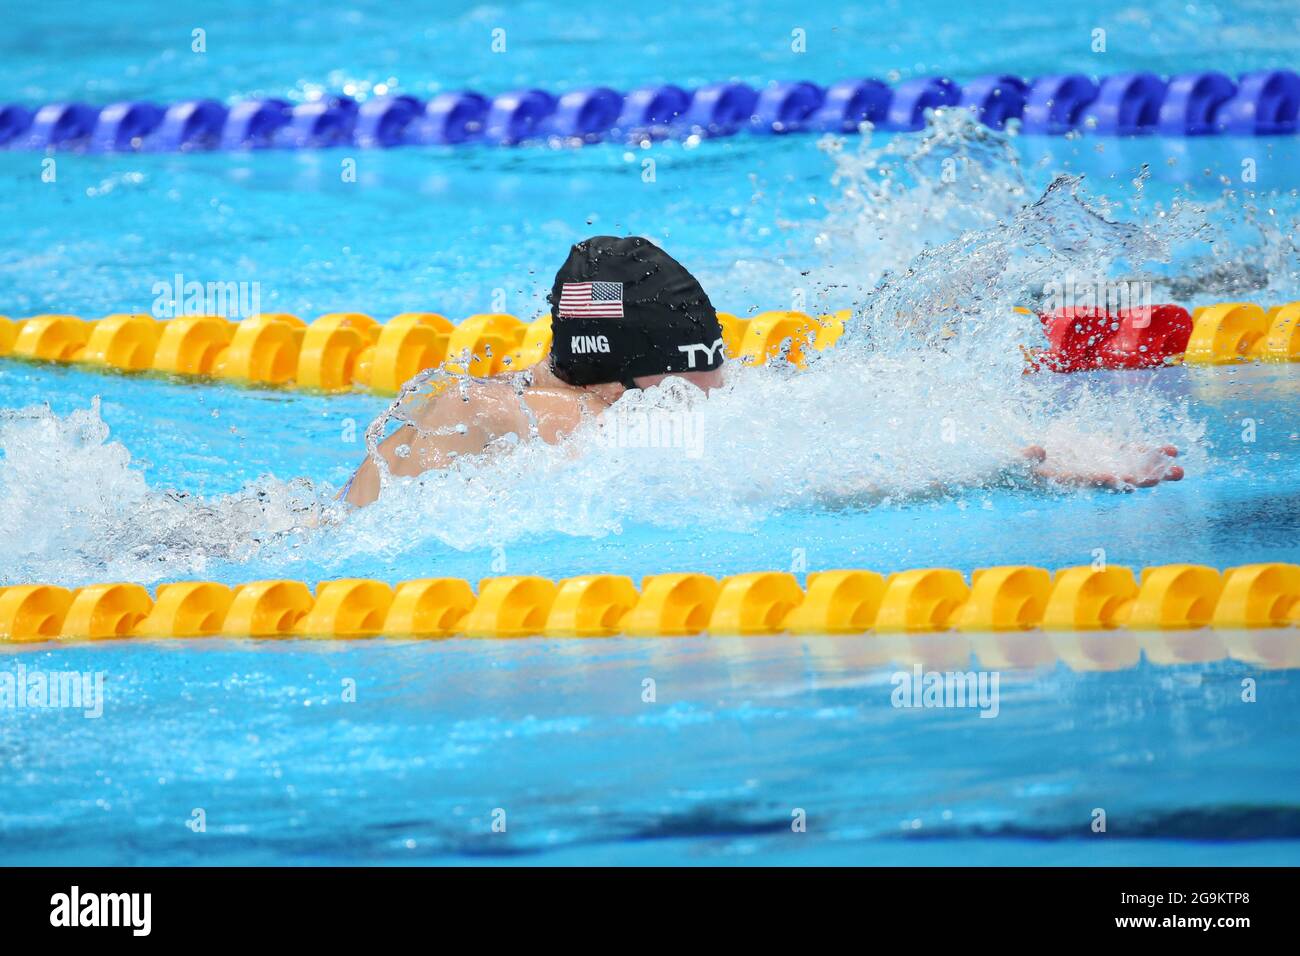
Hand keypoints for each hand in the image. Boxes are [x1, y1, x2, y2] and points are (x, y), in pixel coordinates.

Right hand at [1022, 444, 1183, 490]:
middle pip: (1124, 476)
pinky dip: (1143, 450)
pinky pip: (1123, 452)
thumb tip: (1035, 450)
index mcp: (1069, 479)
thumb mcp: (1014, 463)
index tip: (1139, 477)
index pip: (1097, 480)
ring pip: (1130, 464)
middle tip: (1177, 472)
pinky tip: (1163, 447)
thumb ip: (1024, 458)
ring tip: (1177, 458)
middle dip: (1150, 474)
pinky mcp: (1095, 451)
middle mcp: (1087, 474)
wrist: (1013, 467)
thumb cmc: (1011, 468)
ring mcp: (1093, 462)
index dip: (1119, 479)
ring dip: (1153, 462)